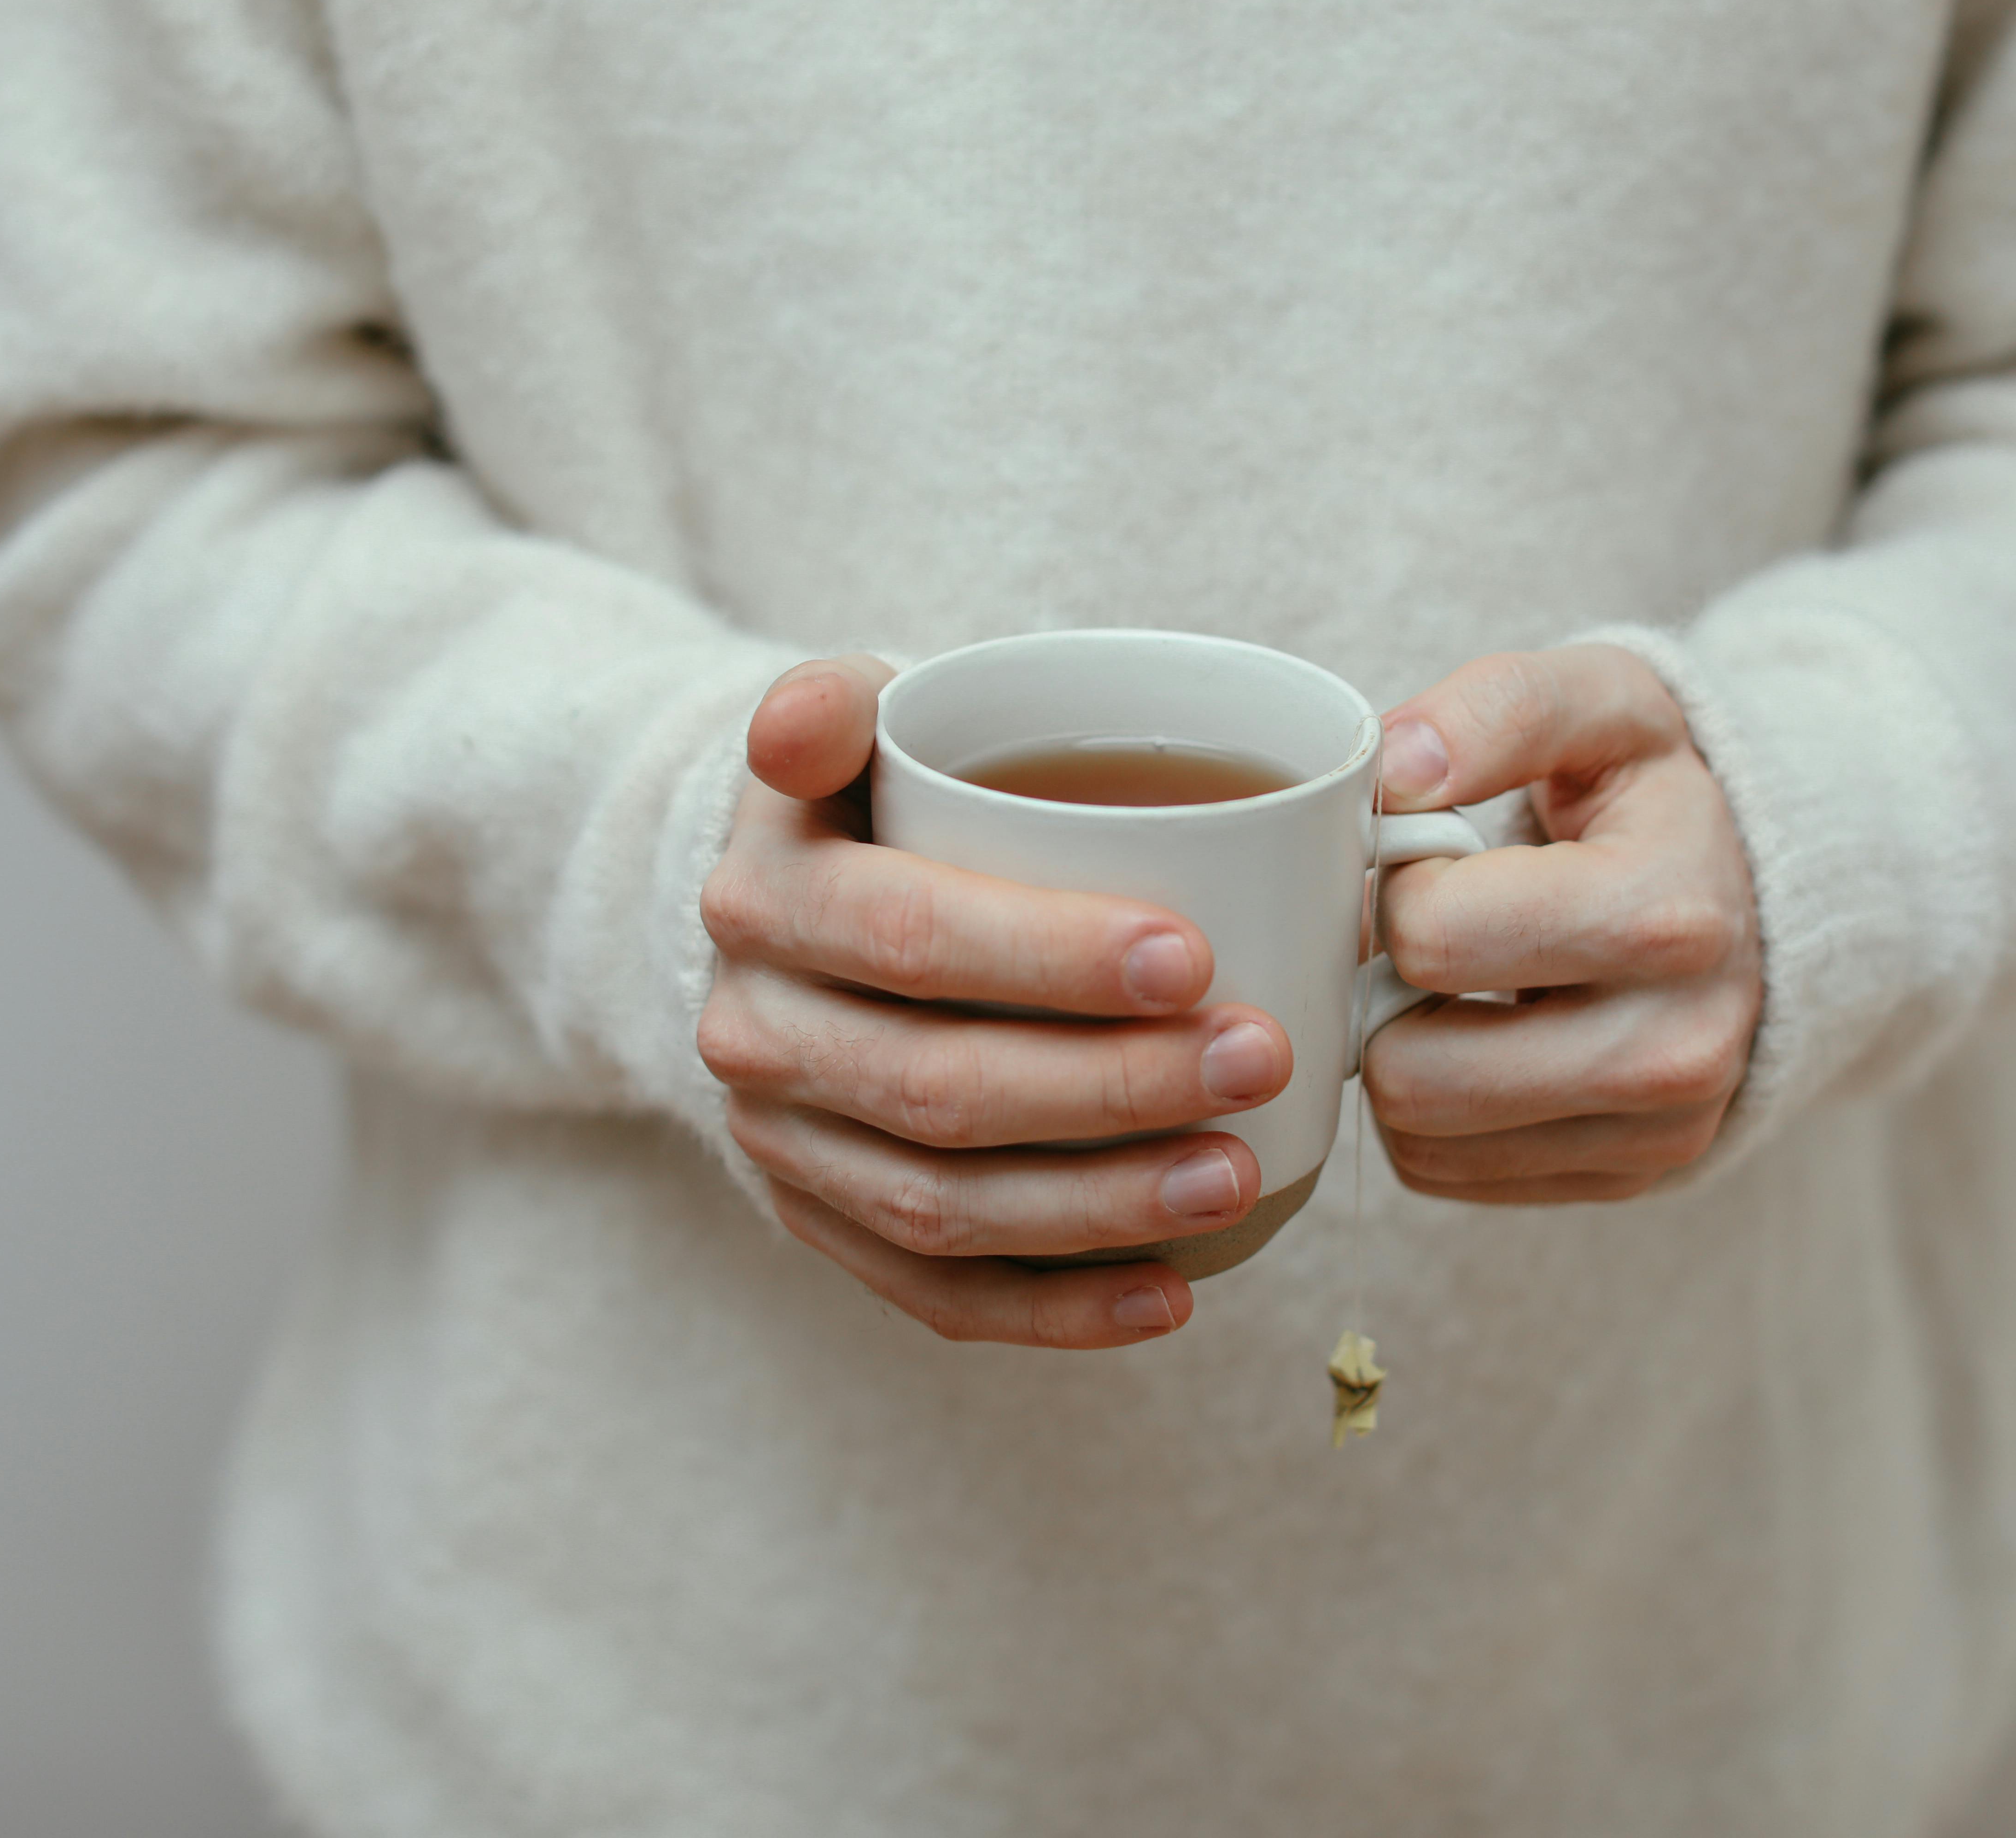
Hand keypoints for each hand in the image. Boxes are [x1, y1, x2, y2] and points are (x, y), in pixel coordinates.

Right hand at [695, 657, 1295, 1346]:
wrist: (791, 912)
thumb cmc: (877, 804)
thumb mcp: (853, 725)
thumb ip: (841, 705)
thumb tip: (818, 717)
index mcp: (765, 897)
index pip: (910, 933)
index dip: (1048, 955)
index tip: (1196, 956)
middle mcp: (753, 1031)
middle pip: (937, 1084)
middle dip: (1111, 1085)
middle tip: (1262, 1057)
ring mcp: (784, 1145)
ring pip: (943, 1205)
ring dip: (1102, 1205)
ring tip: (1240, 1174)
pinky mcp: (824, 1226)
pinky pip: (939, 1293)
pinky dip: (1060, 1311)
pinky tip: (1176, 1293)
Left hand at [1363, 645, 1762, 1203]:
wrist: (1752, 892)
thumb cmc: (1650, 793)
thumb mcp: (1598, 705)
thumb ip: (1498, 709)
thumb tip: (1397, 768)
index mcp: (1669, 914)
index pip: (1433, 937)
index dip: (1402, 884)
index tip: (1440, 857)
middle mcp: (1679, 1047)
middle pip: (1413, 1071)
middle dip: (1386, 992)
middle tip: (1430, 934)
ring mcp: (1658, 1130)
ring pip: (1418, 1137)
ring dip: (1401, 1055)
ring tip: (1458, 985)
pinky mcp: (1626, 1179)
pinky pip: (1444, 1173)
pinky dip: (1434, 1113)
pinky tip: (1484, 1038)